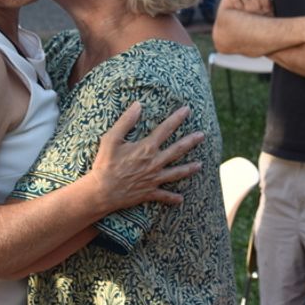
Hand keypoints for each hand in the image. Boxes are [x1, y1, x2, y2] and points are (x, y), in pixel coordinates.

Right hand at [88, 102, 204, 212]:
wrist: (102, 191)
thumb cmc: (104, 164)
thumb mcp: (111, 139)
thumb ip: (126, 121)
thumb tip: (138, 105)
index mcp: (146, 148)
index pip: (165, 129)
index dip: (177, 118)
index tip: (187, 109)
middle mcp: (154, 163)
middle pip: (177, 150)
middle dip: (191, 141)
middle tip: (202, 135)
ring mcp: (154, 179)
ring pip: (176, 173)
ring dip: (189, 169)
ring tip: (200, 165)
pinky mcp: (149, 192)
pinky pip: (164, 196)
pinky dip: (173, 198)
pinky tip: (181, 200)